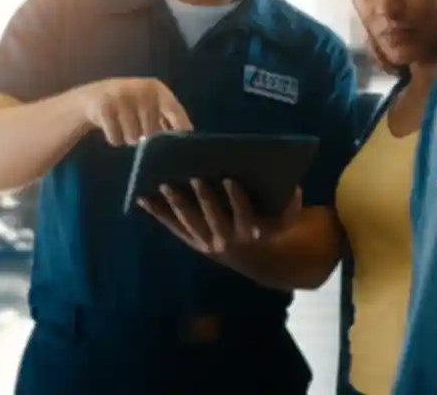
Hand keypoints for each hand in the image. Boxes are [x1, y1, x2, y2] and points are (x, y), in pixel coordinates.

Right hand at [78, 77, 193, 145]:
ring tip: (124, 127)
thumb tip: (186, 144)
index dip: (180, 132)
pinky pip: (116, 138)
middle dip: (146, 139)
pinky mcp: (104, 108)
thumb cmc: (131, 104)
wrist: (94, 95)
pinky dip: (114, 139)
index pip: (175, 112)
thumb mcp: (151, 105)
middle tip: (139, 131)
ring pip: (133, 138)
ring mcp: (122, 98)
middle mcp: (142, 91)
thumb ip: (168, 120)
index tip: (180, 149)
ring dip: (129, 139)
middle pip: (153, 132)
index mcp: (158, 89)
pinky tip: (112, 128)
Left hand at [138, 179, 302, 256]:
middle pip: (212, 218)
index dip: (236, 198)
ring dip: (177, 204)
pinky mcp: (190, 240)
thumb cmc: (265, 227)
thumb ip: (290, 206)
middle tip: (195, 177)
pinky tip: (143, 197)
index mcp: (248, 232)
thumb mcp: (282, 221)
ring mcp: (204, 242)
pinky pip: (172, 226)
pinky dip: (157, 212)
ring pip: (189, 222)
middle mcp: (225, 240)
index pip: (243, 215)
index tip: (229, 179)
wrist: (249, 259)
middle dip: (204, 198)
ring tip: (165, 184)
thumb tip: (293, 186)